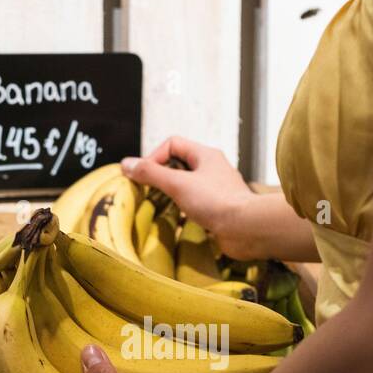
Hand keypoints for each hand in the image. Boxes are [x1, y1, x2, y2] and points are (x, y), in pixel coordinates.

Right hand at [121, 136, 259, 260]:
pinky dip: (183, 209)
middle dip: (161, 175)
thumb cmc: (216, 201)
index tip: (144, 176)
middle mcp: (212, 168)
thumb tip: (126, 164)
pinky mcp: (220, 209)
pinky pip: (196, 203)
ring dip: (171, 193)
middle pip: (179, 164)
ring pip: (187, 185)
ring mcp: (217, 189)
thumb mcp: (177, 184)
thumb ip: (151, 173)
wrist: (247, 228)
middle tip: (148, 190)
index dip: (154, 156)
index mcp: (205, 155)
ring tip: (159, 205)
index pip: (172, 143)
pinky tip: (177, 220)